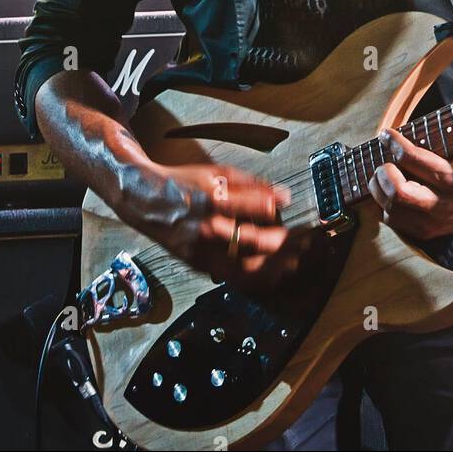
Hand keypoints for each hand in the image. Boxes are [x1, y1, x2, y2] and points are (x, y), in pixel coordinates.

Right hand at [117, 159, 314, 288]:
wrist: (145, 201)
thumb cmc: (185, 182)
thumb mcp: (217, 172)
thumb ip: (251, 185)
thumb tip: (282, 196)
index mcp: (213, 200)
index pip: (254, 207)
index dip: (276, 207)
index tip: (294, 205)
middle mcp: (208, 229)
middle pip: (253, 243)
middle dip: (284, 245)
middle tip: (307, 243)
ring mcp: (202, 251)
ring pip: (245, 269)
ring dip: (274, 269)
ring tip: (295, 264)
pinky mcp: (198, 264)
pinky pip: (231, 277)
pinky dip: (255, 278)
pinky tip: (272, 275)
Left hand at [368, 60, 452, 239]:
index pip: (418, 161)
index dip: (397, 146)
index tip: (387, 134)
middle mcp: (444, 199)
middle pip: (401, 192)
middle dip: (385, 175)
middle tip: (383, 162)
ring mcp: (436, 218)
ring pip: (395, 209)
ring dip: (380, 190)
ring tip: (380, 174)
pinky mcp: (429, 231)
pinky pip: (397, 224)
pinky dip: (385, 209)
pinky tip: (386, 192)